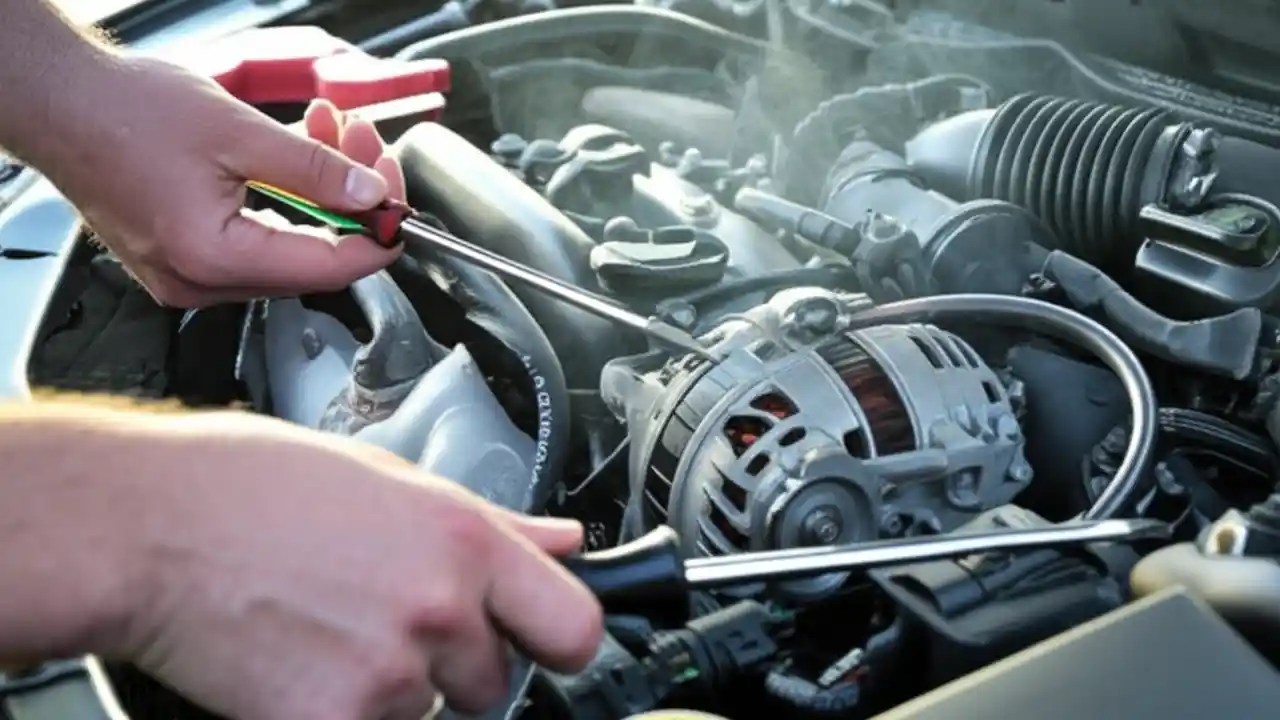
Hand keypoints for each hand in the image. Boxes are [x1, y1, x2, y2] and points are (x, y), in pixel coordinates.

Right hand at [38, 54, 402, 307]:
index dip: (376, 237)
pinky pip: (255, 244)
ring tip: (328, 136)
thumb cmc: (124, 114)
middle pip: (311, 260)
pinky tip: (293, 163)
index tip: (400, 207)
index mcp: (215, 259)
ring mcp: (189, 276)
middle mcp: (200, 283)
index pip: (328, 269)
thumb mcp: (238, 132)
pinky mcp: (183, 259)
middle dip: (349, 202)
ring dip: (319, 195)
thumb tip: (369, 195)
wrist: (59, 104)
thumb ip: (314, 170)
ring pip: (287, 249)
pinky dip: (284, 204)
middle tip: (363, 145)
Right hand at [108, 412, 602, 719]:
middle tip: (383, 619)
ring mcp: (390, 675)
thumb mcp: (390, 478)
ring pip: (423, 713)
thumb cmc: (253, 486)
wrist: (146, 525)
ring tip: (327, 626)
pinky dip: (335, 713)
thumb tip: (564, 541)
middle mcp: (440, 610)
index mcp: (464, 541)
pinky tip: (297, 662)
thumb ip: (493, 522)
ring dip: (389, 688)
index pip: (574, 627)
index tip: (540, 641)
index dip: (558, 640)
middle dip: (453, 665)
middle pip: (496, 682)